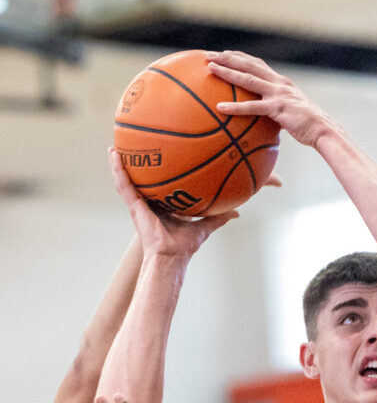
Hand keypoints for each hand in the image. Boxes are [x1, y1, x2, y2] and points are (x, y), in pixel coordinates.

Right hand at [110, 148, 239, 257]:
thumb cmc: (185, 245)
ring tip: (114, 148)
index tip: (156, 158)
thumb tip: (236, 212)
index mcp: (162, 206)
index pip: (157, 186)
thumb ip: (219, 217)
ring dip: (119, 164)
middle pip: (139, 181)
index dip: (155, 174)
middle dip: (134, 165)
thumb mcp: (205, 226)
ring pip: (127, 181)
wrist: (172, 255)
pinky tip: (114, 156)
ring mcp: (139, 205)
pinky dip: (118, 170)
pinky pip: (124, 186)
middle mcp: (149, 204)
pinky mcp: (134, 206)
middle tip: (131, 147)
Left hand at [205, 51, 337, 148]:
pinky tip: (219, 108)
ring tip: (210, 68)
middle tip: (208, 55)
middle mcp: (279, 83)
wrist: (323, 130)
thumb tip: (262, 117)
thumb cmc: (307, 125)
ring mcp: (278, 94)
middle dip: (227, 57)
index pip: (257, 64)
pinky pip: (252, 107)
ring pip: (248, 79)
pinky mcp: (278, 108)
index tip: (224, 53)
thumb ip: (276, 108)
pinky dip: (235, 107)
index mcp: (281, 82)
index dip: (240, 57)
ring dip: (227, 72)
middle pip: (249, 65)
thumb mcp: (290, 111)